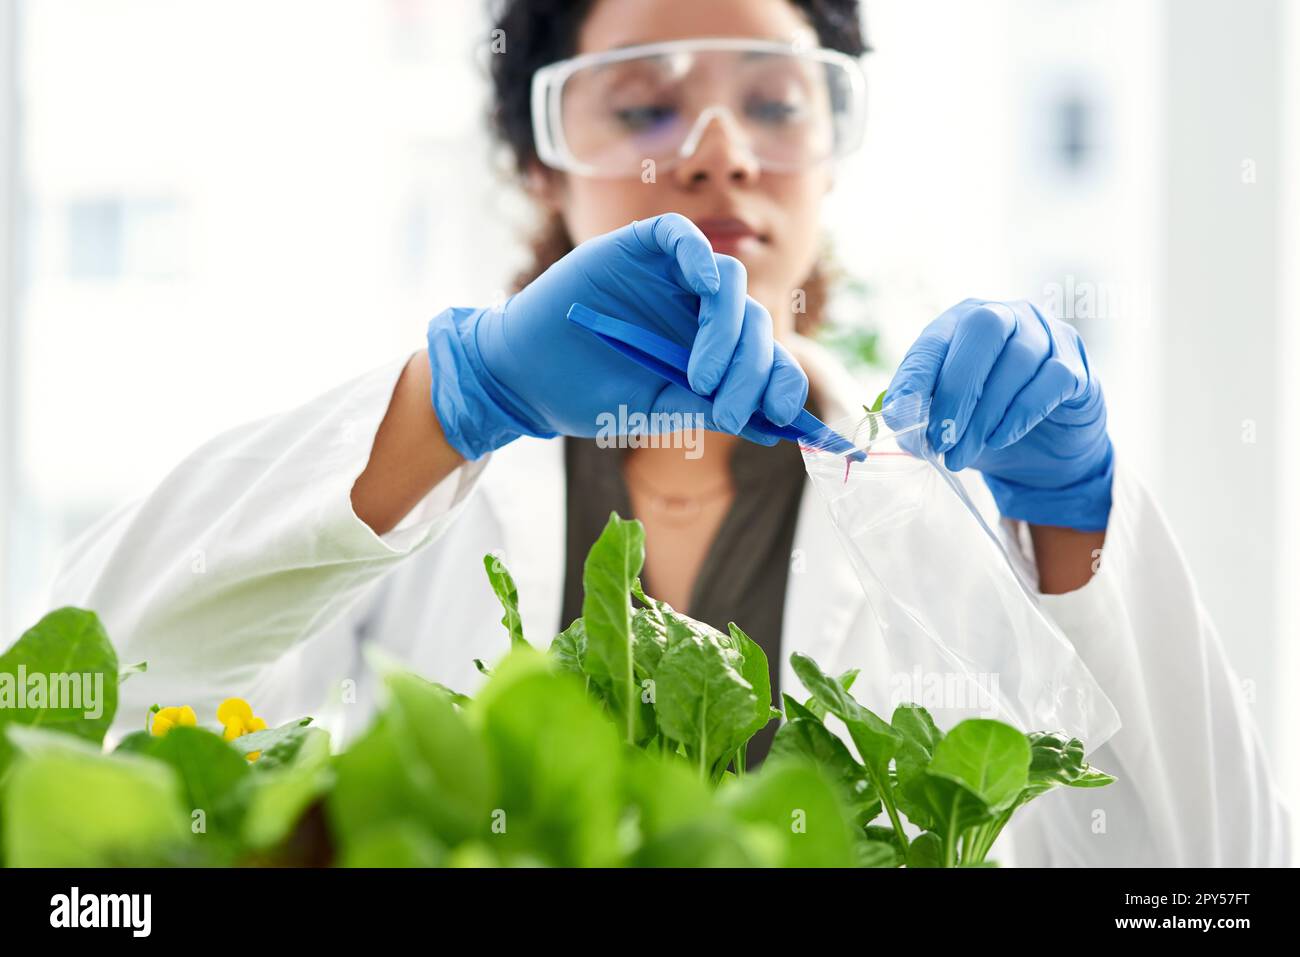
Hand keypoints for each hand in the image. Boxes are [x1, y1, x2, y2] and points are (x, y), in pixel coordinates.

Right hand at [426, 213, 808, 459]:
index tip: (783, 419)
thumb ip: (707, 406)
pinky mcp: (641, 247)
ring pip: (730, 283)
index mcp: (712, 347)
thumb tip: (770, 421)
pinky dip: (699, 256)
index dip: (782, 381)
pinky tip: (701, 288)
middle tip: (730, 409)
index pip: (765, 354)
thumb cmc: (587, 394)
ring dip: (729, 332)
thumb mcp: (655, 409)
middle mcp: (700, 308)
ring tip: (703, 379)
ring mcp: (672, 275)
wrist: (524, 377)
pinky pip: (682, 237)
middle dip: (752, 368)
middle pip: (752, 321)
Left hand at [887, 298, 1113, 531]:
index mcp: (961, 322)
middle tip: (941, 440)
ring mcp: (1047, 334)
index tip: (900, 416)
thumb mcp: (944, 422)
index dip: (916, 376)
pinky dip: (1020, 414)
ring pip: (1018, 358)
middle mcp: (1007, 316)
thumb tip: (899, 417)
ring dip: (985, 414)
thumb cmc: (984, 424)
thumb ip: (919, 416)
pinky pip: (1052, 380)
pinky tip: (1000, 438)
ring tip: (963, 453)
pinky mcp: (1076, 365)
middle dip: (956, 390)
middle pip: (983, 330)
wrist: (1043, 452)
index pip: (935, 339)